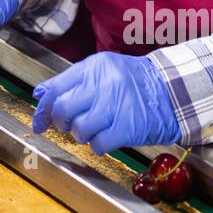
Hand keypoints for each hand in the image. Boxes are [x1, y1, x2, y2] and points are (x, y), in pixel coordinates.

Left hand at [31, 52, 180, 155]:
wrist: (172, 91)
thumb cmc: (134, 82)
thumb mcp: (102, 71)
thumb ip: (71, 81)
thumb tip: (40, 93)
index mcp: (94, 67)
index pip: (57, 88)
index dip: (44, 109)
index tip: (40, 121)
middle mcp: (103, 84)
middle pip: (63, 109)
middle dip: (60, 122)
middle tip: (67, 126)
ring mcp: (115, 106)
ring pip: (79, 128)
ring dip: (80, 135)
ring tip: (91, 130)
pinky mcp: (127, 127)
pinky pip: (98, 143)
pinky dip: (97, 146)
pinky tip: (105, 139)